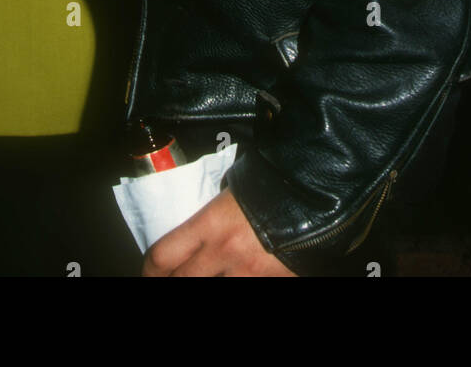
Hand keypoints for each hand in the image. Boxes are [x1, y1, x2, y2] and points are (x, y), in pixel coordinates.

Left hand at [141, 186, 296, 277]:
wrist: (321, 195)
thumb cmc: (276, 180)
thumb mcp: (236, 185)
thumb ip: (215, 206)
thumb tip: (204, 215)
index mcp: (212, 224)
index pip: (163, 255)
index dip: (150, 270)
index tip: (149, 272)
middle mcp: (224, 254)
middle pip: (181, 283)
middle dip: (171, 284)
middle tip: (169, 280)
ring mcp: (248, 275)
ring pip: (212, 291)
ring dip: (206, 284)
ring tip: (204, 276)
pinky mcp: (270, 284)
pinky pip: (244, 290)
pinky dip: (236, 284)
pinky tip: (236, 277)